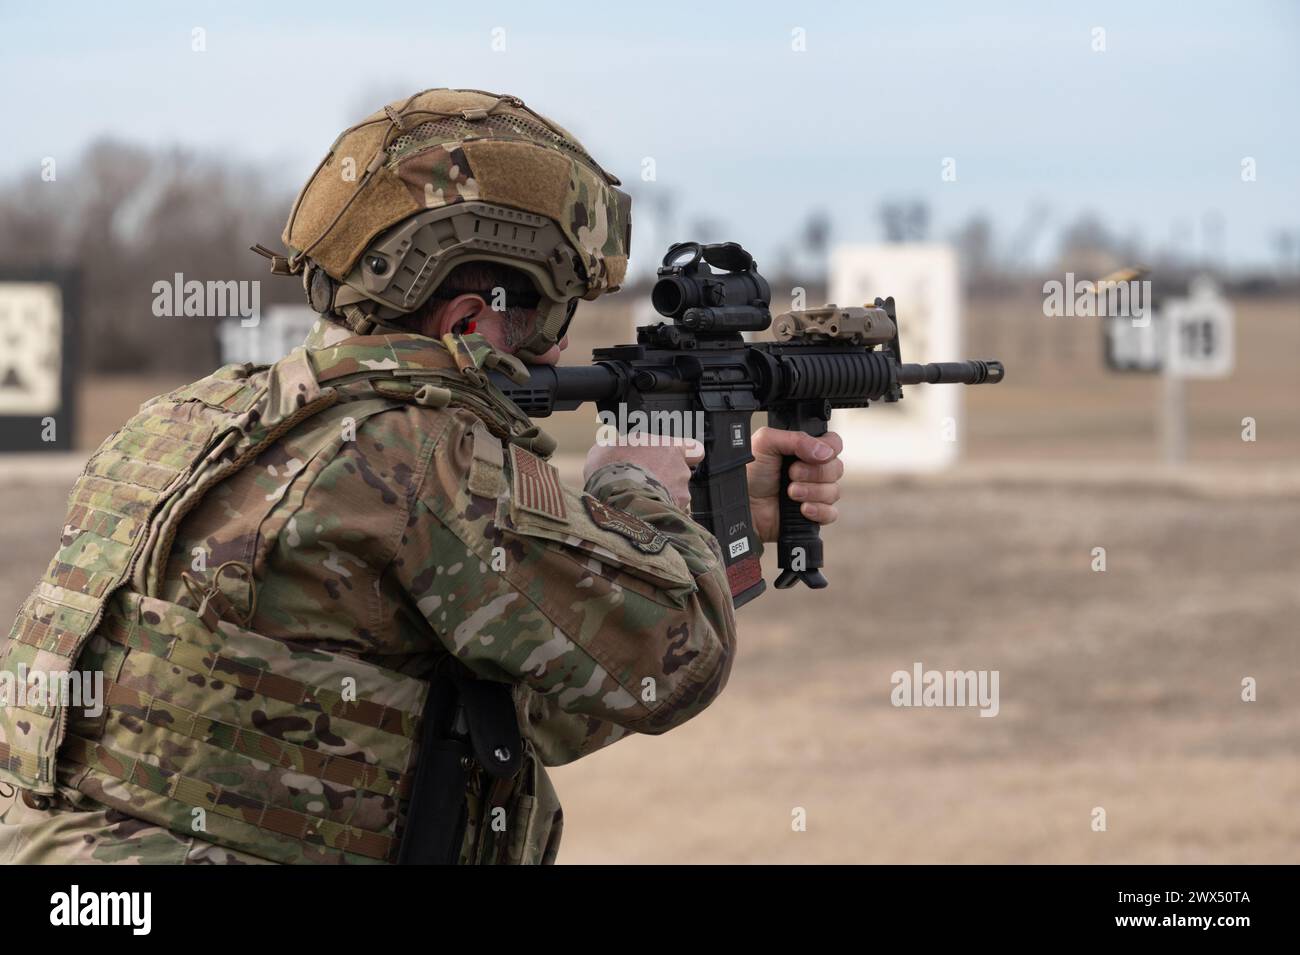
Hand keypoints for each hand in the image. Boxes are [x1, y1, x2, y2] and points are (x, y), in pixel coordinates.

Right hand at [584, 437, 704, 509]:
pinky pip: (672, 515)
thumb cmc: (611, 468)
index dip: (686, 456)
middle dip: (667, 481)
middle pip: (680, 475)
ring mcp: (682, 493)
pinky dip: (661, 516)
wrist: (614, 498)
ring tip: (640, 504)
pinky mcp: (677, 513)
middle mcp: (681, 469)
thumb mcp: (607, 447)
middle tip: (645, 485)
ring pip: (677, 497)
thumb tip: (616, 450)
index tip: (677, 460)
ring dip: (663, 499)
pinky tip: (644, 517)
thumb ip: (622, 448)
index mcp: (669, 448)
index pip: (694, 449)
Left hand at [746, 427, 843, 542]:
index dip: (828, 448)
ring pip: (834, 491)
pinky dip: (818, 510)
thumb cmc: (749, 473)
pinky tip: (802, 509)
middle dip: (814, 472)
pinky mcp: (813, 515)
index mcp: (804, 450)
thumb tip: (824, 451)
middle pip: (836, 468)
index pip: (834, 444)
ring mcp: (814, 493)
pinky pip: (831, 513)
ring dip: (812, 491)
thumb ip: (796, 438)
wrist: (742, 505)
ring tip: (791, 493)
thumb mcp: (766, 443)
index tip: (812, 455)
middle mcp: (812, 470)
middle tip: (791, 473)